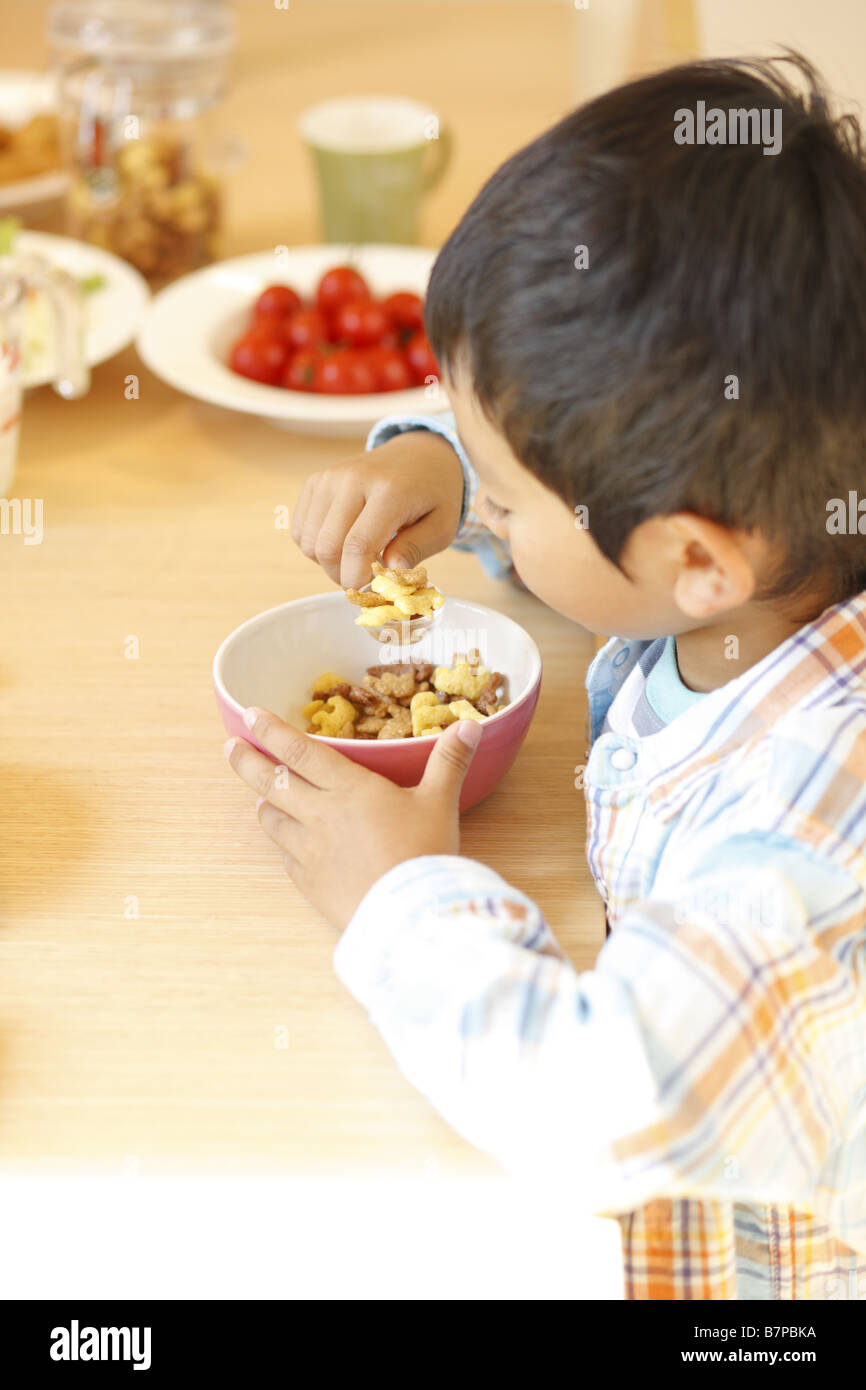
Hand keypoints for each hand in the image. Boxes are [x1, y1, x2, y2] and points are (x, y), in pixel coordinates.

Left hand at [225, 708, 482, 930]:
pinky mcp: (309, 882)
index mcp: (348, 787)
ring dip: (264, 803)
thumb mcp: (441, 802)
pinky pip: (284, 856)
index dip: (272, 730)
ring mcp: (309, 850)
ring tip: (260, 797)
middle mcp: (320, 814)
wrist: (409, 915)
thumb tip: (470, 725)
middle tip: (230, 748)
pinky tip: (286, 842)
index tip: (249, 714)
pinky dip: (281, 842)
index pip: (299, 750)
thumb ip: (449, 761)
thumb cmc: (424, 853)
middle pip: (271, 781)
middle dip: (246, 761)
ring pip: (271, 819)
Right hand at [291, 430, 463, 588]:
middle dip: (342, 575)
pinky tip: (342, 540)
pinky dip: (316, 546)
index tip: (369, 591)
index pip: (357, 545)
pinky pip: (301, 530)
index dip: (356, 578)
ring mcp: (329, 478)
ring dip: (328, 562)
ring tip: (356, 556)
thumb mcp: (442, 526)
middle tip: (365, 577)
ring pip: (309, 542)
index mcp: (389, 490)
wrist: (419, 454)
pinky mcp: (315, 481)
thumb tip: (389, 573)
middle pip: (326, 547)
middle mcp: (353, 479)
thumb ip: (416, 550)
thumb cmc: (434, 495)